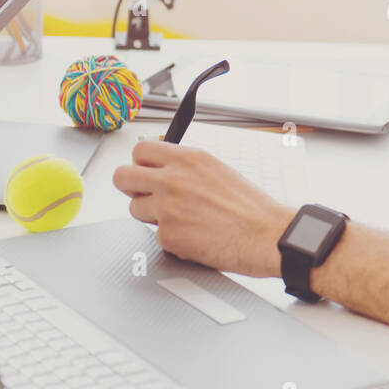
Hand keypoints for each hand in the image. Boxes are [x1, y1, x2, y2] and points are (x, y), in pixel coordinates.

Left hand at [111, 139, 293, 277]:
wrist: (266, 234)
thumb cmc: (250, 207)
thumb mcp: (217, 170)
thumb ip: (186, 166)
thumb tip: (163, 168)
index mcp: (188, 159)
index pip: (140, 150)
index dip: (140, 163)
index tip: (144, 171)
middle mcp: (173, 179)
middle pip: (122, 176)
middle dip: (130, 187)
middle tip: (143, 194)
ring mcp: (167, 208)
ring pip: (134, 209)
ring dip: (151, 215)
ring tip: (180, 219)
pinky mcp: (167, 235)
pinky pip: (155, 235)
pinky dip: (171, 238)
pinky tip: (193, 235)